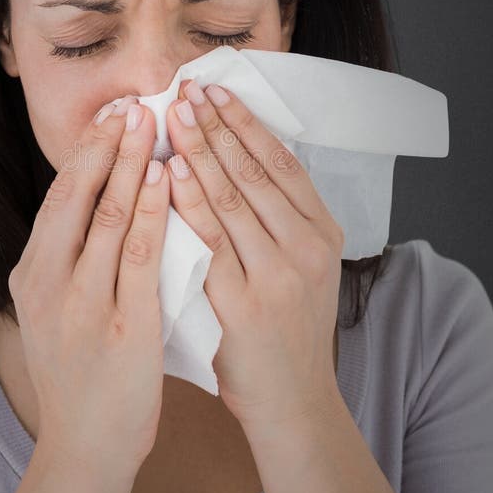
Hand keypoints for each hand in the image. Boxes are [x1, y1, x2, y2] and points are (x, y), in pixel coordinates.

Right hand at [7, 95, 169, 476]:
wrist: (84, 445)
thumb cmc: (79, 373)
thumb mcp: (57, 308)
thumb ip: (71, 258)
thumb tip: (99, 201)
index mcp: (32, 273)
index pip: (61, 194)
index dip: (89, 150)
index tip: (113, 114)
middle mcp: (50, 282)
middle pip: (80, 195)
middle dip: (110, 144)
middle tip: (135, 101)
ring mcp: (84, 305)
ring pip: (110, 217)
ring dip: (134, 164)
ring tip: (155, 122)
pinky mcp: (121, 328)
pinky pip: (141, 257)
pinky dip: (154, 212)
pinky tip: (168, 180)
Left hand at [164, 77, 344, 436]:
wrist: (295, 403)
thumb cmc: (288, 332)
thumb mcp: (302, 268)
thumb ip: (278, 221)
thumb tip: (233, 163)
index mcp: (325, 231)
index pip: (281, 161)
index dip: (246, 121)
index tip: (216, 91)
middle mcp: (308, 246)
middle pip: (255, 170)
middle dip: (217, 124)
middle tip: (186, 89)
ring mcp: (279, 274)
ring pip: (233, 196)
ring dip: (200, 150)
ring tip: (173, 116)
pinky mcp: (245, 302)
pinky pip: (210, 239)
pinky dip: (188, 200)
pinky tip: (168, 172)